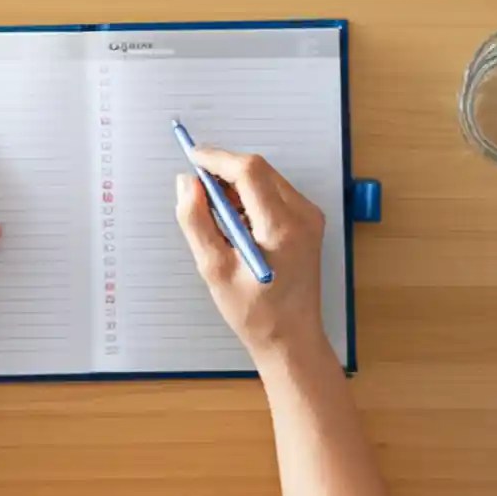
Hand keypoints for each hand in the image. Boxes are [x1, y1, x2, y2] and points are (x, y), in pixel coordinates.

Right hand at [174, 148, 327, 363]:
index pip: (249, 171)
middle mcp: (303, 216)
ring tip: (214, 212)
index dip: (216, 159)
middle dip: (224, 170)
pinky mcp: (307, 222)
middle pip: (258, 170)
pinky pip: (274, 192)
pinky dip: (249, 196)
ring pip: (266, 178)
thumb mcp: (214, 269)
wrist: (291, 337)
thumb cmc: (254, 312)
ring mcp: (309, 217)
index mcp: (282, 228)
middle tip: (196, 187)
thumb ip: (196, 221)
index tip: (191, 158)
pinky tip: (234, 221)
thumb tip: (187, 183)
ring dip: (236, 184)